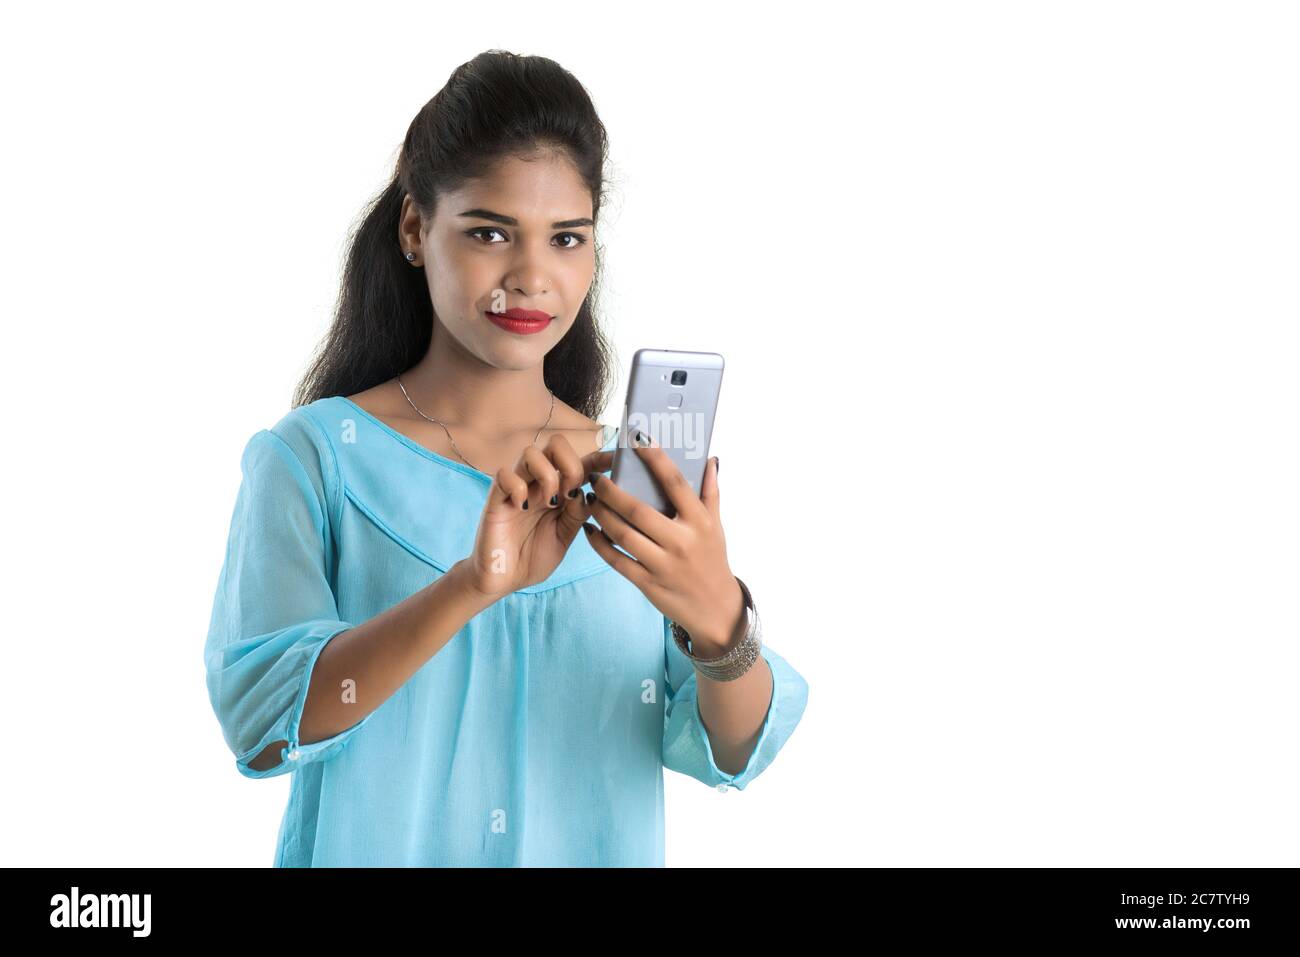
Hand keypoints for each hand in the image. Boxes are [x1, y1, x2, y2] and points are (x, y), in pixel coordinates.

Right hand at [460, 433, 605, 600]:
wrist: (503, 580)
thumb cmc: (533, 558)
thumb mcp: (564, 536)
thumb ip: (578, 514)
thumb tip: (592, 492)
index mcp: (558, 490)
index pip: (581, 462)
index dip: (600, 458)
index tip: (616, 461)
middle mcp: (537, 483)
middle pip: (555, 444)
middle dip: (570, 463)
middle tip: (571, 493)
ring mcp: (516, 488)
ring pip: (530, 453)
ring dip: (547, 475)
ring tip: (549, 503)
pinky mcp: (496, 498)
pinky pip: (504, 474)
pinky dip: (517, 487)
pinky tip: (522, 507)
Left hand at [582, 434, 743, 654]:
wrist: (715, 609)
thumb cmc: (713, 560)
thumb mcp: (717, 526)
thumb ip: (710, 492)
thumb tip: (710, 459)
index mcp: (700, 522)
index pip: (675, 483)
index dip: (655, 458)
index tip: (637, 439)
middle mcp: (682, 541)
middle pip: (638, 510)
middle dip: (612, 491)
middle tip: (596, 478)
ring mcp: (663, 564)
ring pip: (623, 535)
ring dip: (601, 515)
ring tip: (590, 500)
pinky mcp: (648, 583)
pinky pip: (617, 560)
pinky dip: (599, 544)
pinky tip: (589, 529)